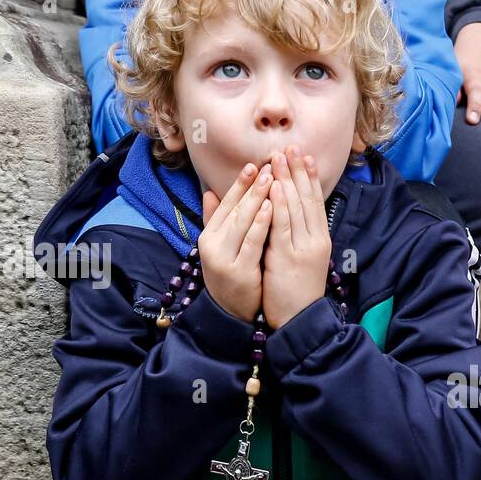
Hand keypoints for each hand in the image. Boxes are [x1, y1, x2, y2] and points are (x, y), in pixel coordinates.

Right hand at [199, 162, 271, 322]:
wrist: (231, 314)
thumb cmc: (231, 275)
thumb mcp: (221, 247)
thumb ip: (217, 220)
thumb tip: (209, 191)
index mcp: (209, 236)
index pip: (226, 204)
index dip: (239, 184)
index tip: (253, 165)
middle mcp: (212, 245)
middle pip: (235, 209)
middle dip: (252, 186)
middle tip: (268, 165)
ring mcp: (224, 258)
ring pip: (242, 222)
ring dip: (258, 198)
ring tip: (272, 178)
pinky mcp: (238, 271)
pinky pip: (252, 242)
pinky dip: (261, 223)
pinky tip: (272, 207)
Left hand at [261, 145, 330, 329]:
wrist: (300, 320)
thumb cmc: (297, 291)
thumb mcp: (299, 259)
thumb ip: (295, 236)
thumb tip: (288, 215)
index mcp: (320, 240)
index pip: (315, 202)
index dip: (309, 178)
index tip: (304, 157)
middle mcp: (316, 240)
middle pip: (308, 199)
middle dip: (299, 171)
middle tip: (291, 146)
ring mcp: (305, 248)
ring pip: (297, 207)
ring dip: (288, 180)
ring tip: (280, 157)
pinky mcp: (290, 257)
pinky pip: (284, 226)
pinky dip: (279, 205)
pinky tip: (274, 187)